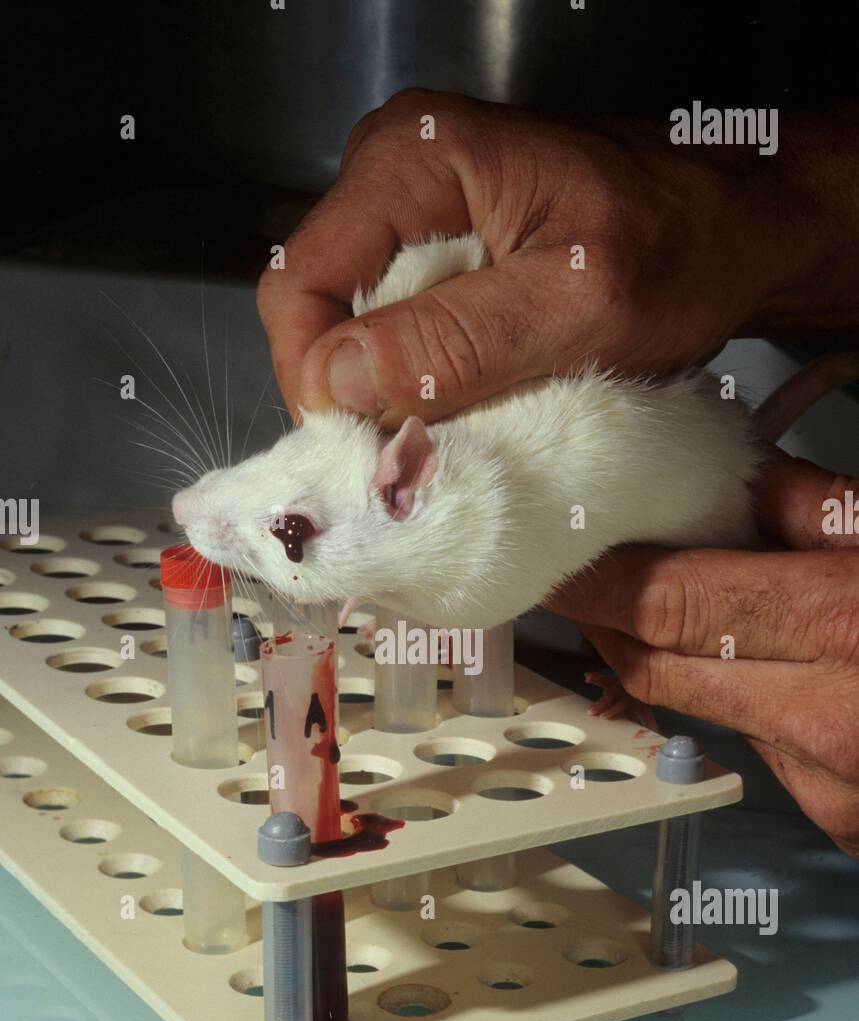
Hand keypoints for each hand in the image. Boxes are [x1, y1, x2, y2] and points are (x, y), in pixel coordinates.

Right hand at [258, 89, 856, 428]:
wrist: (738, 226)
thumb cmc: (681, 250)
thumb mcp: (576, 306)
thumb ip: (456, 341)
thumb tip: (335, 383)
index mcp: (412, 163)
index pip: (300, 283)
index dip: (312, 380)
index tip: (361, 452)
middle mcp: (395, 175)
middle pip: (317, 308)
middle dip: (347, 396)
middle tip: (401, 462)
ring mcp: (414, 213)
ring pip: (353, 329)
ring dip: (384, 397)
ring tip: (435, 442)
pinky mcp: (440, 253)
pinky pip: (396, 330)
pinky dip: (417, 383)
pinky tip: (456, 413)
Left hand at [551, 449, 858, 855]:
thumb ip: (826, 512)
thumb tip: (737, 483)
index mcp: (857, 632)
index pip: (669, 603)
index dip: (595, 575)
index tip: (557, 545)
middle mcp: (833, 727)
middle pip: (659, 667)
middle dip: (605, 619)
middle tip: (577, 572)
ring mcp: (834, 791)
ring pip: (706, 710)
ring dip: (675, 659)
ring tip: (677, 605)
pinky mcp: (841, 824)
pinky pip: (762, 750)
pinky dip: (747, 702)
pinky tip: (774, 667)